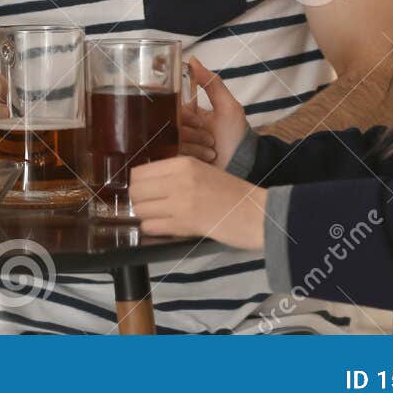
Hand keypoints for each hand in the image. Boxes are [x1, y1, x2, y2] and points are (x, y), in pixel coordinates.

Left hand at [126, 156, 266, 250]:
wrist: (257, 214)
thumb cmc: (231, 194)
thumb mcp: (202, 171)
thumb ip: (175, 174)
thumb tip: (145, 184)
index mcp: (182, 163)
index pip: (139, 172)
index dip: (138, 184)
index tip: (145, 192)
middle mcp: (178, 179)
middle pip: (135, 190)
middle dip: (139, 201)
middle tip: (152, 207)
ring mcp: (180, 202)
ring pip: (140, 209)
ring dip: (146, 216)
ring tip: (162, 218)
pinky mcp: (184, 224)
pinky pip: (151, 227)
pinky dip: (155, 229)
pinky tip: (168, 227)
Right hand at [180, 57, 248, 164]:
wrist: (241, 164)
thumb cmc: (236, 136)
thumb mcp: (228, 106)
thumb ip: (212, 83)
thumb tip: (193, 59)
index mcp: (189, 112)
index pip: (174, 104)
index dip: (186, 113)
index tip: (200, 120)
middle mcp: (180, 126)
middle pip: (173, 122)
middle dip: (195, 131)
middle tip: (210, 138)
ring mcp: (177, 143)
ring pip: (174, 138)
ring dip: (197, 145)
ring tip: (211, 150)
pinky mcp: (176, 159)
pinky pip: (175, 153)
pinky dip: (195, 155)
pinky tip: (207, 158)